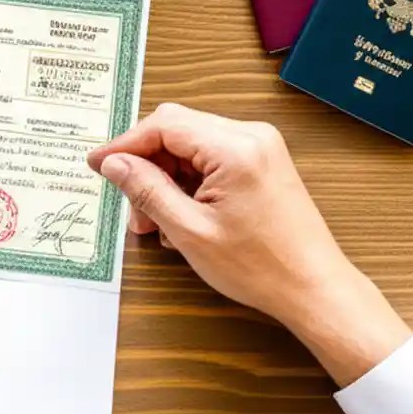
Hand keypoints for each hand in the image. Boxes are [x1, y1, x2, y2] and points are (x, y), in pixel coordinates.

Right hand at [88, 103, 410, 386]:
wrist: (314, 288)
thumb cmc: (262, 267)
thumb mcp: (190, 231)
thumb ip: (147, 190)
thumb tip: (115, 163)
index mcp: (235, 148)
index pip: (163, 125)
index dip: (125, 144)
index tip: (98, 165)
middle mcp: (251, 136)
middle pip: (177, 131)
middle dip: (146, 166)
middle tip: (132, 208)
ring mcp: (260, 147)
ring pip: (191, 146)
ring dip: (166, 178)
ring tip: (156, 222)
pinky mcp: (263, 162)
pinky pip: (211, 159)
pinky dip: (189, 183)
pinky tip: (181, 217)